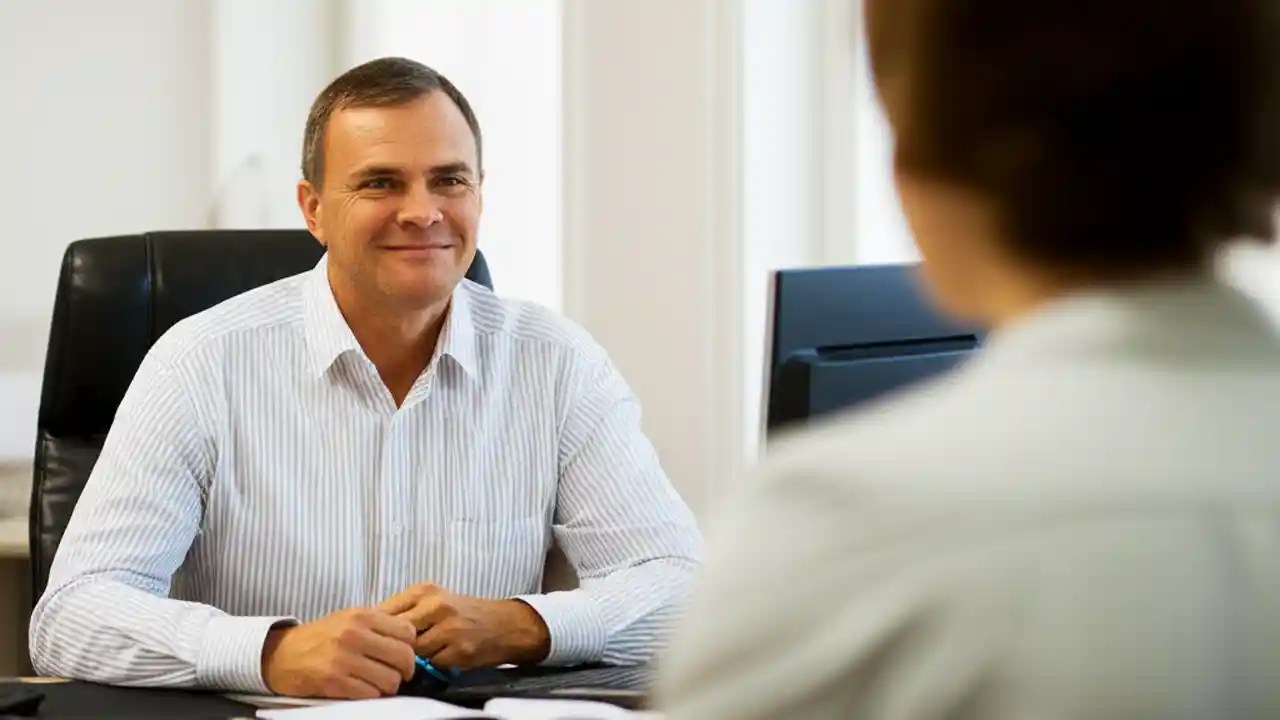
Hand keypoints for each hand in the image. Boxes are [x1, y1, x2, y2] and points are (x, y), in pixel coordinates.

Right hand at [260, 607, 417, 698]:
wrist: (280, 654)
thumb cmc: (321, 637)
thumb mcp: (349, 619)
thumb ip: (379, 625)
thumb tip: (412, 638)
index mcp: (362, 615)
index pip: (408, 632)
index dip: (409, 646)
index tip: (401, 654)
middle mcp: (355, 634)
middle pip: (404, 657)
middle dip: (404, 670)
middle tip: (395, 674)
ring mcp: (344, 658)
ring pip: (390, 680)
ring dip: (387, 686)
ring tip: (376, 682)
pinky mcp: (334, 681)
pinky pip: (370, 694)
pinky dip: (370, 695)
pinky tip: (361, 689)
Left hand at [378, 582, 551, 669]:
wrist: (505, 624)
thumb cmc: (465, 613)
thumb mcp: (435, 600)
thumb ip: (407, 610)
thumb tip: (371, 624)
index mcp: (426, 590)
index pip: (384, 611)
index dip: (376, 628)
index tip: (373, 637)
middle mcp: (437, 605)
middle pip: (396, 632)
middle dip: (394, 644)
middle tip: (395, 650)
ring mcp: (449, 628)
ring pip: (412, 651)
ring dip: (413, 656)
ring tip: (422, 653)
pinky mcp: (459, 650)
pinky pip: (432, 663)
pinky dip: (433, 663)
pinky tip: (442, 656)